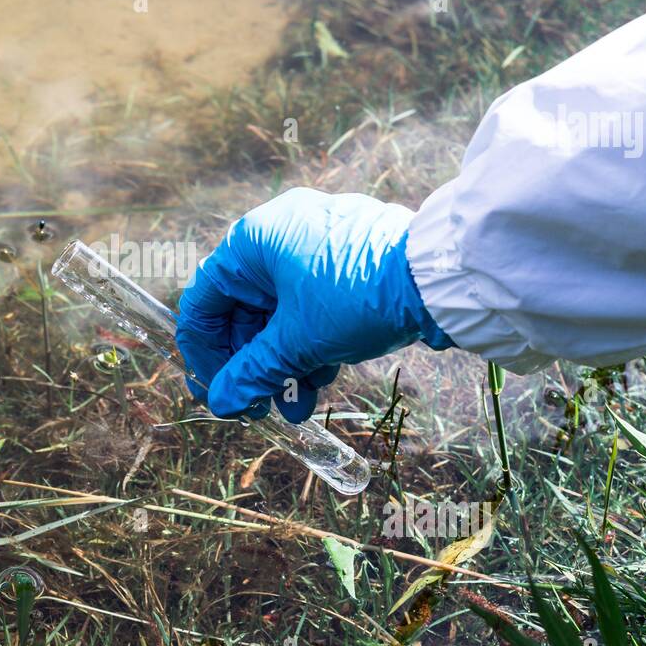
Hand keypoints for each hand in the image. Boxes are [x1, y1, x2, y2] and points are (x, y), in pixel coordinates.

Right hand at [175, 187, 451, 420]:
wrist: (441, 276)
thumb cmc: (358, 295)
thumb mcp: (299, 341)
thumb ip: (253, 372)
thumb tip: (222, 401)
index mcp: (253, 241)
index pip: (205, 301)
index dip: (205, 353)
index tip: (215, 391)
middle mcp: (278, 236)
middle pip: (244, 311)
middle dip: (252, 366)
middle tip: (256, 407)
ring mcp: (314, 247)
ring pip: (281, 315)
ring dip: (282, 365)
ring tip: (293, 409)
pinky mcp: (345, 263)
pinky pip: (311, 307)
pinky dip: (309, 345)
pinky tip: (318, 385)